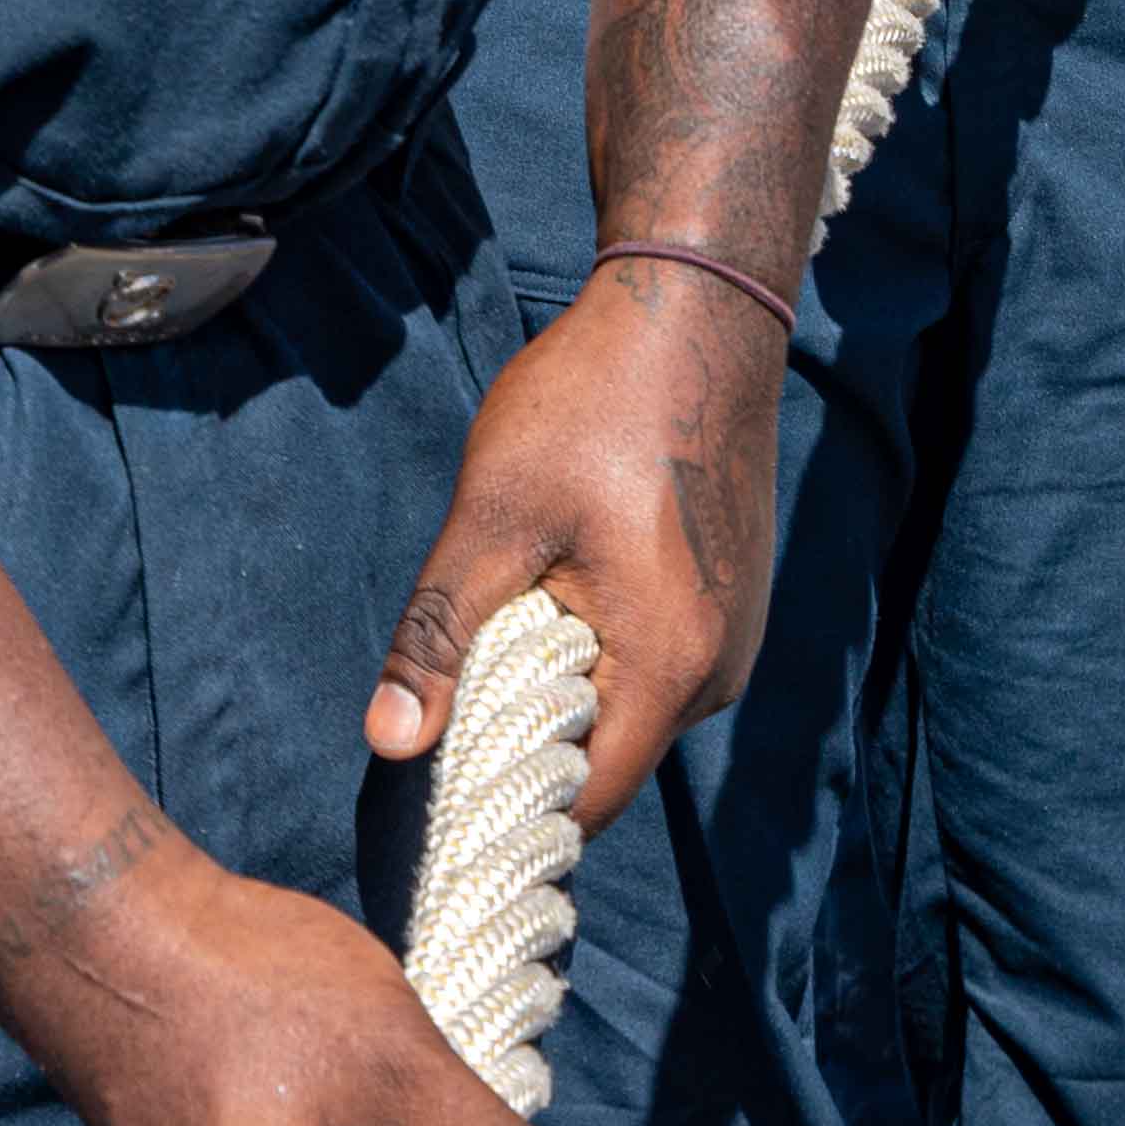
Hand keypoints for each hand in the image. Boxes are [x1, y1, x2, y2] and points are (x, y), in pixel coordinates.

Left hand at [368, 256, 781, 835]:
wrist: (696, 311)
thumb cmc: (594, 403)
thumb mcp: (494, 515)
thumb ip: (440, 632)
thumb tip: (387, 741)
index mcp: (671, 665)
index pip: (586, 803)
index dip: (504, 814)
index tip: (433, 804)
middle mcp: (721, 671)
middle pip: (609, 762)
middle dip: (527, 751)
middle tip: (448, 705)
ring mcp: (736, 636)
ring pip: (631, 713)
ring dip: (563, 697)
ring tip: (500, 635)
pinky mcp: (734, 602)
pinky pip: (657, 669)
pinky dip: (602, 658)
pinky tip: (557, 597)